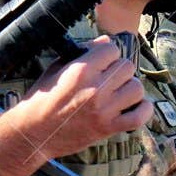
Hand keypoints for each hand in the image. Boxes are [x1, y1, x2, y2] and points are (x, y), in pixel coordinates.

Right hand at [14, 35, 151, 157]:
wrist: (33, 133)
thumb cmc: (41, 99)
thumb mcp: (56, 68)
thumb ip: (83, 52)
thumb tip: (106, 41)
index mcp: (81, 70)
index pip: (112, 49)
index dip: (108, 54)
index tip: (102, 63)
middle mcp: (95, 88)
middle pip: (127, 67)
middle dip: (119, 71)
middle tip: (109, 80)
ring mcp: (103, 109)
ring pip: (137, 89)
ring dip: (130, 90)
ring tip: (119, 94)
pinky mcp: (108, 128)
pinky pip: (139, 117)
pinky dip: (142, 111)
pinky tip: (134, 107)